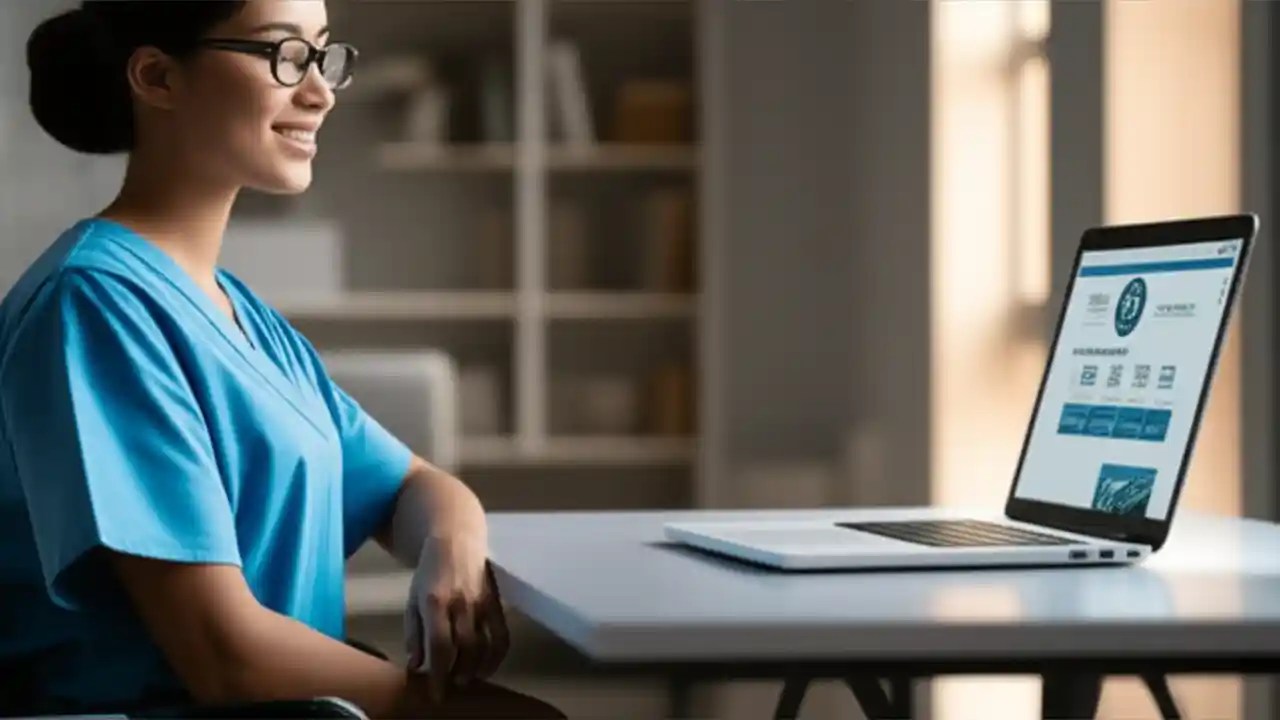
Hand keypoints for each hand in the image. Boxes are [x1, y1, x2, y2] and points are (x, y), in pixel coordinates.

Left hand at [403, 534, 510, 702]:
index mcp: (435, 601)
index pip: (439, 645)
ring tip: (466, 679)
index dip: (438, 673)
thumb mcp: (413, 600)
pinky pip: (502, 634)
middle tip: (450, 687)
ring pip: (484, 644)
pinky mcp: (496, 601)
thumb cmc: (430, 573)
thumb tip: (416, 666)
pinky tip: (487, 667)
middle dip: (457, 674)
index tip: (435, 693)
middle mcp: (461, 602)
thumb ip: (414, 634)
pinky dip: (497, 656)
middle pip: (463, 648)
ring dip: (476, 668)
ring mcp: (481, 601)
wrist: (456, 540)